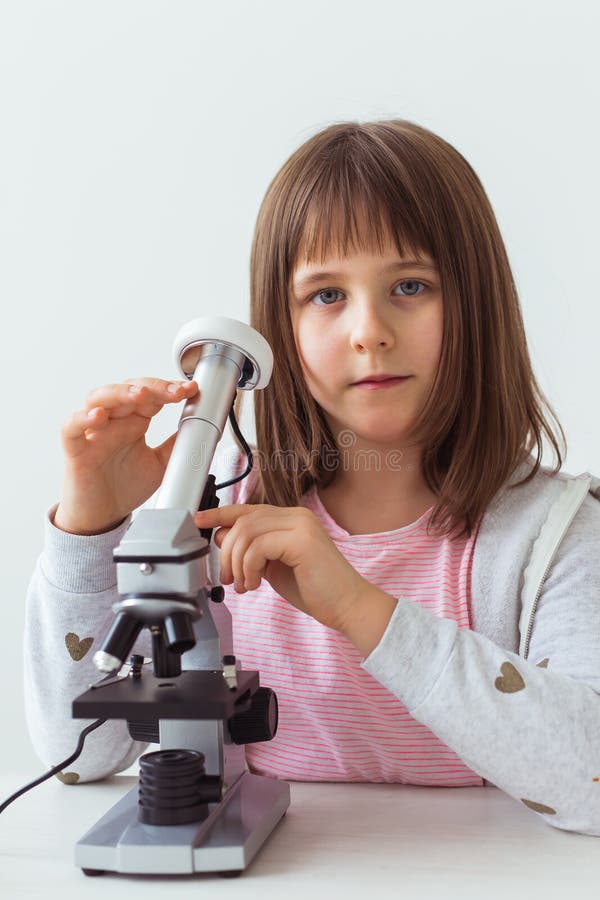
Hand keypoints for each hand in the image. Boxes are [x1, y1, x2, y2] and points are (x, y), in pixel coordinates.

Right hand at [54, 377, 198, 533]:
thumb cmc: (125, 486)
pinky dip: (82, 418)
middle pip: (128, 390)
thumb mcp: (161, 464)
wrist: (102, 516)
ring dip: (120, 393)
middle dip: (152, 387)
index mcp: (135, 421)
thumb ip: (177, 446)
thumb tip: (201, 430)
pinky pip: (71, 428)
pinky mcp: (75, 449)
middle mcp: (114, 421)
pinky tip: (97, 416)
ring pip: (99, 398)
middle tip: (174, 392)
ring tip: (140, 395)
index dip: (170, 389)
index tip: (191, 390)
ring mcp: (93, 432)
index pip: (152, 395)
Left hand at [194, 503, 368, 633]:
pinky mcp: (302, 540)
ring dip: (237, 563)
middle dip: (227, 552)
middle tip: (228, 578)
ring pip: (247, 533)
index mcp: (291, 519)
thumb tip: (222, 537)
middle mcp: (296, 516)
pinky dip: (249, 568)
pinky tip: (257, 584)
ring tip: (245, 585)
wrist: (347, 606)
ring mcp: (300, 525)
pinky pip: (258, 547)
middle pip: (243, 521)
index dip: (220, 514)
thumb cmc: (315, 589)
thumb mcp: (273, 567)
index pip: (248, 510)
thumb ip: (251, 551)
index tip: (199, 520)